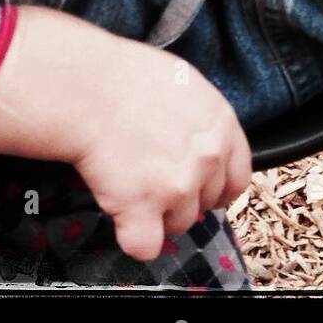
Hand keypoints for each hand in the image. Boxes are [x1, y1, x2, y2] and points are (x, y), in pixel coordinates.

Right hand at [70, 35, 252, 262]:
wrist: (86, 87)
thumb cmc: (125, 75)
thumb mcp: (182, 82)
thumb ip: (200, 118)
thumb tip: (199, 141)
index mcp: (221, 125)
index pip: (237, 176)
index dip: (217, 185)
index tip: (200, 188)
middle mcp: (207, 158)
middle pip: (206, 202)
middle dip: (182, 197)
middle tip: (151, 176)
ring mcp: (178, 186)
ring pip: (178, 225)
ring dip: (155, 214)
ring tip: (127, 182)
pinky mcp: (143, 207)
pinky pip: (144, 246)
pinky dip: (131, 236)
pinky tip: (119, 214)